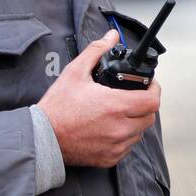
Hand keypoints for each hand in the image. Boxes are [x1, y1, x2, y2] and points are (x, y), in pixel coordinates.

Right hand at [37, 29, 160, 167]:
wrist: (42, 137)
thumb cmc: (57, 107)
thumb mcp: (75, 72)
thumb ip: (97, 51)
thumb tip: (111, 36)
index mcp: (115, 106)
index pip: (152, 100)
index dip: (154, 90)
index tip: (148, 85)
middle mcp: (120, 128)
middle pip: (150, 117)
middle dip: (145, 104)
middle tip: (134, 96)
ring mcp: (116, 145)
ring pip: (140, 132)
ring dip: (136, 121)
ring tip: (121, 112)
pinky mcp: (109, 158)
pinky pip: (128, 147)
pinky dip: (125, 137)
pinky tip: (111, 128)